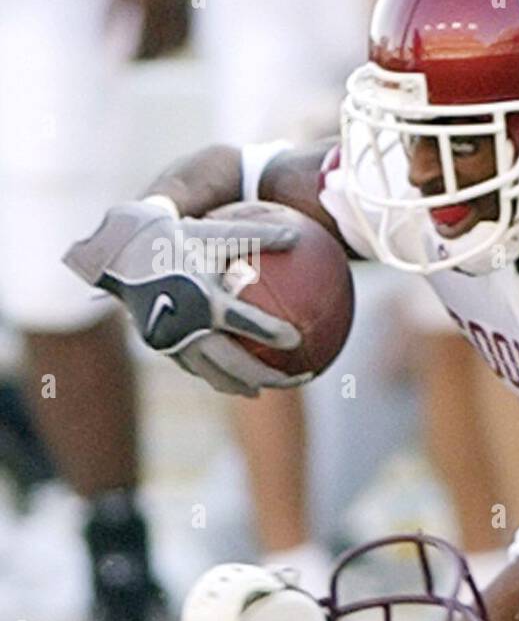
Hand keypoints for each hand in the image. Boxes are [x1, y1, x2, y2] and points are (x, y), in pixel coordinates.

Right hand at [64, 201, 309, 396]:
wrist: (118, 251)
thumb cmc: (173, 236)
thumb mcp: (214, 230)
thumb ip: (257, 234)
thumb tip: (298, 234)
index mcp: (203, 299)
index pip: (247, 324)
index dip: (274, 335)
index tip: (298, 342)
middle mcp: (188, 326)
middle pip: (236, 366)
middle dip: (270, 378)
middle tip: (298, 378)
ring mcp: (172, 341)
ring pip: (215, 375)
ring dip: (243, 386)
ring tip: (264, 390)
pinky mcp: (162, 346)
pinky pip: (196, 368)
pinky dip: (218, 376)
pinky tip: (233, 377)